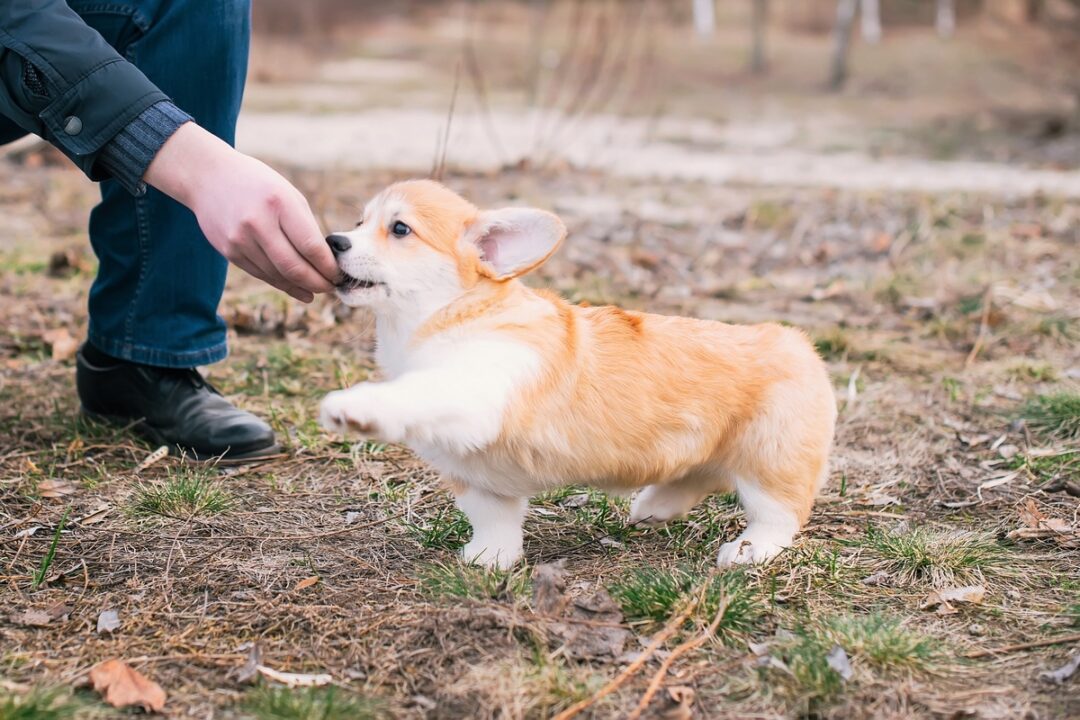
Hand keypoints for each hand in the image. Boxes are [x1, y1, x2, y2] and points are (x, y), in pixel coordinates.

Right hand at [144, 122, 337, 301]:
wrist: (208, 177)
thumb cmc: (258, 184)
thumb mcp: (287, 193)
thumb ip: (306, 225)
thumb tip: (326, 260)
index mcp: (278, 203)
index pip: (310, 246)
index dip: (328, 266)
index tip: (340, 273)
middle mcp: (257, 223)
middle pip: (294, 267)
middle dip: (317, 283)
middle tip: (332, 288)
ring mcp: (240, 239)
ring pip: (277, 275)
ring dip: (301, 287)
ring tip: (318, 290)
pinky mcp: (229, 251)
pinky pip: (261, 274)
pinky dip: (282, 284)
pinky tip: (298, 289)